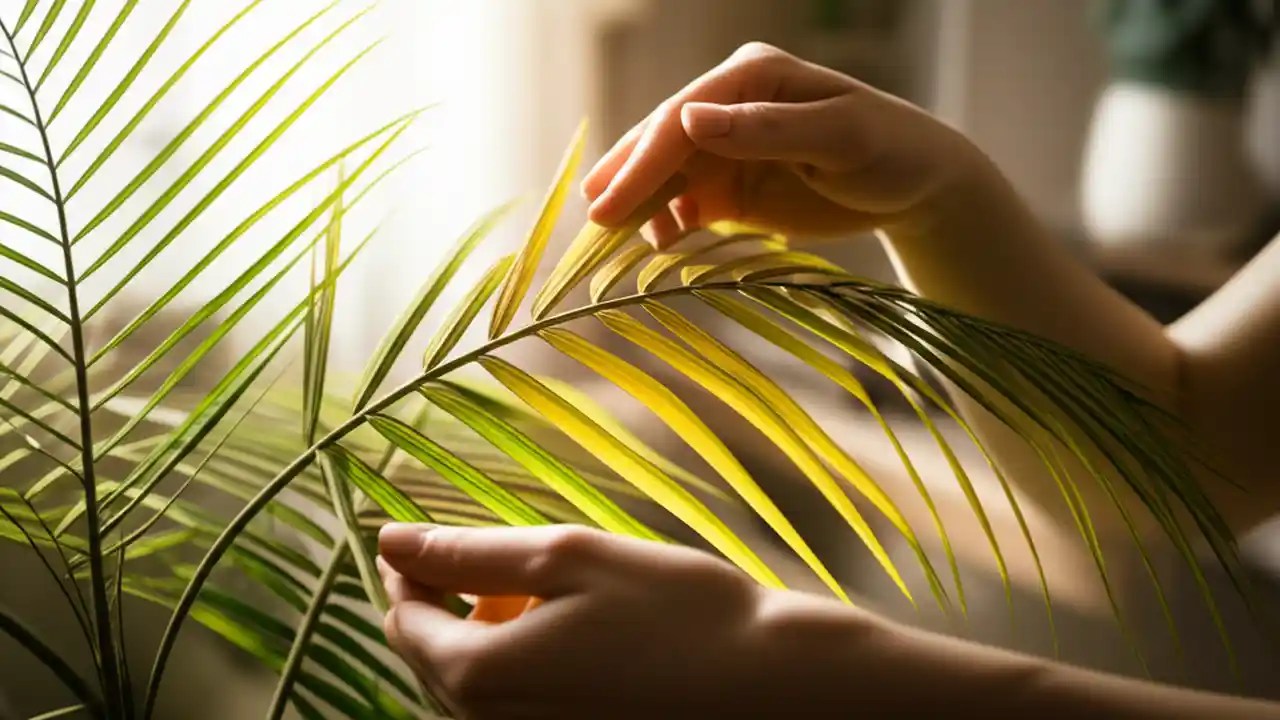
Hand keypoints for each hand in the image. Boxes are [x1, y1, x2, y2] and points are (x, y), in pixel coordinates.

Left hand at [377, 523, 864, 718]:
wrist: (769, 689)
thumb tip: (392, 541)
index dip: (413, 571)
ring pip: (474, 686)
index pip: (402, 621)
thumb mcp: (567, 557)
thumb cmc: (676, 612)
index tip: (444, 539)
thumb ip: (469, 552)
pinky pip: (514, 709)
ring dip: (493, 636)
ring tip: (559, 600)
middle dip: (457, 603)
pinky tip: (582, 642)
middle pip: (432, 658)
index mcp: (478, 675)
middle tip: (521, 564)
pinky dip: (527, 668)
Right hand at [582, 42, 989, 247]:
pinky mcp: (731, 189)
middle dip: (627, 180)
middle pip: (662, 143)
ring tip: (608, 239)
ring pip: (667, 177)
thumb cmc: (890, 149)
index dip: (644, 159)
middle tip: (591, 218)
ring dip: (639, 205)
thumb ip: (766, 129)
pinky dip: (666, 226)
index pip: (682, 118)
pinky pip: (686, 207)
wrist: (919, 185)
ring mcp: (727, 150)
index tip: (610, 200)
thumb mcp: (838, 137)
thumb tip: (689, 119)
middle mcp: (729, 108)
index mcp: (751, 78)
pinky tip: (655, 245)